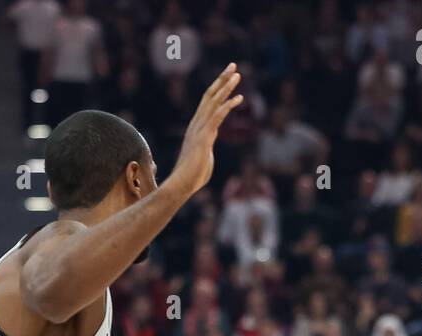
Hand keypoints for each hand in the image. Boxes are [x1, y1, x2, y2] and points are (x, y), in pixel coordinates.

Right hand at [167, 63, 242, 200]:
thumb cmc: (193, 177)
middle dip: (222, 79)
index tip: (227, 77)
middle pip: (210, 95)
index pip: (207, 102)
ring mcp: (200, 129)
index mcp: (196, 127)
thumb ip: (207, 150)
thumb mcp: (203, 158)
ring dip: (226, 87)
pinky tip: (239, 98)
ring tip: (238, 74)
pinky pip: (218, 116)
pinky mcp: (205, 137)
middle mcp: (197, 124)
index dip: (217, 88)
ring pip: (214, 102)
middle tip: (233, 65)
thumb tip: (207, 153)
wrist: (182, 184)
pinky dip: (228, 106)